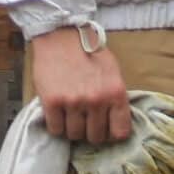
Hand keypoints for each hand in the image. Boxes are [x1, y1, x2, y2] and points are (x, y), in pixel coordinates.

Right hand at [30, 25, 130, 143]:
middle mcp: (97, 100)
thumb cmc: (88, 53)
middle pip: (96, 137)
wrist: (61, 36)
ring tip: (70, 114)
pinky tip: (58, 113)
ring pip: (74, 135)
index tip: (105, 129)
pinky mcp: (52, 102)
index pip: (120, 132)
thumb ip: (114, 98)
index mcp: (116, 93)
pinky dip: (56, 125)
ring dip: (72, 128)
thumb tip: (115, 124)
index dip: (112, 134)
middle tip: (84, 120)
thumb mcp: (112, 72)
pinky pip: (56, 130)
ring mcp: (74, 102)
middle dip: (90, 131)